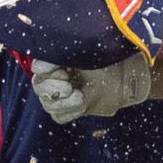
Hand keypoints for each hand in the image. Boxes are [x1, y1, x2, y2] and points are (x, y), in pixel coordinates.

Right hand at [32, 55, 151, 123]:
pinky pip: (59, 116)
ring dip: (63, 102)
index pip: (38, 66)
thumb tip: (59, 45)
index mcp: (54, 60)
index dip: (46, 69)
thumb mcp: (90, 51)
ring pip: (48, 104)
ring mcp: (58, 96)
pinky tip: (82, 103)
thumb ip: (72, 49)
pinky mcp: (66, 112)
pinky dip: (70, 111)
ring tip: (80, 96)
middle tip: (69, 85)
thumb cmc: (106, 59)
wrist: (124, 78)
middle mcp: (52, 78)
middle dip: (52, 87)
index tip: (62, 70)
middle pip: (38, 86)